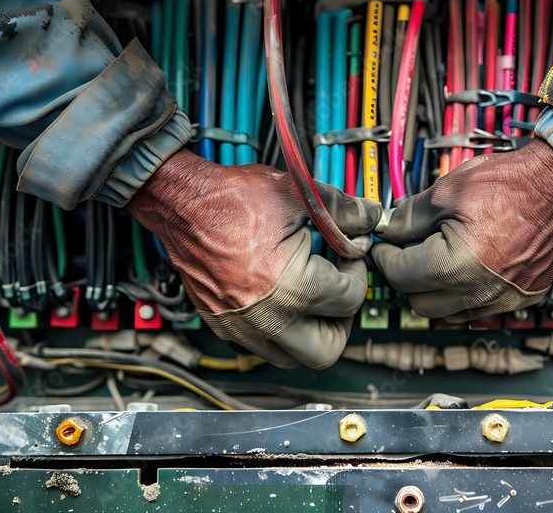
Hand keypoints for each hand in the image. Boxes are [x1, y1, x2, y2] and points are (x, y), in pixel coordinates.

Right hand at [127, 149, 381, 368]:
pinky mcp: (222, 326)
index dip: (358, 273)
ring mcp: (241, 327)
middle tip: (338, 291)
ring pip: (292, 357)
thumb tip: (371, 218)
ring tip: (311, 296)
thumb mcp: (299, 195)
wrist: (180, 203)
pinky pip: (261, 346)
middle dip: (340, 321)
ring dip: (309, 332)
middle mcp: (267, 318)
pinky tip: (281, 298)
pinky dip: (278, 331)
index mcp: (293, 288)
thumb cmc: (233, 198)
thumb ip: (344, 210)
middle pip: (327, 350)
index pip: (351, 300)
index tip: (350, 256)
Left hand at [371, 139, 552, 322]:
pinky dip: (466, 296)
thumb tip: (387, 230)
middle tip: (406, 252)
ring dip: (435, 292)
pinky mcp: (523, 298)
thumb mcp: (446, 191)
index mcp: (454, 266)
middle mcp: (480, 292)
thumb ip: (408, 217)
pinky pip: (481, 310)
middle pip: (419, 303)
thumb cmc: (508, 183)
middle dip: (407, 278)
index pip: (399, 275)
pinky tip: (465, 271)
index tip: (383, 246)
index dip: (384, 257)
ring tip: (436, 260)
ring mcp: (504, 300)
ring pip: (449, 313)